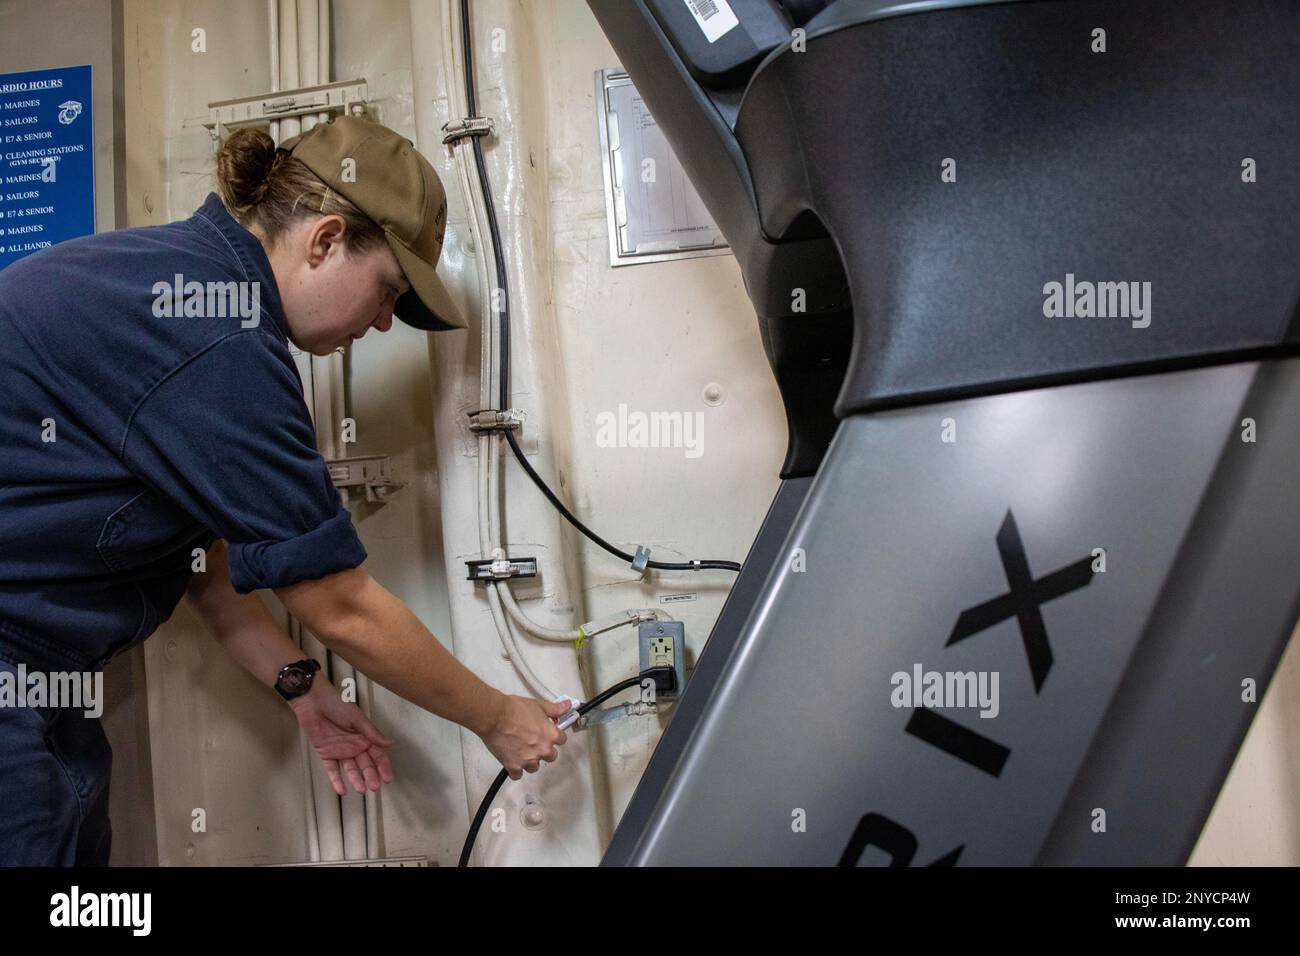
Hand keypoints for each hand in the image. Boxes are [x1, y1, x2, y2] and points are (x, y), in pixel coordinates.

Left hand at [289, 680, 394, 795]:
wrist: (313, 700)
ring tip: (361, 790)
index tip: (388, 778)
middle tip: (374, 787)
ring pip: (350, 769)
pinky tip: (342, 791)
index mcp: (364, 736)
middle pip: (365, 764)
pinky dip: (336, 780)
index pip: (377, 754)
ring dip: (356, 779)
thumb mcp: (357, 718)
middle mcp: (354, 745)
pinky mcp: (325, 754)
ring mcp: (340, 751)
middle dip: (371, 776)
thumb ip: (372, 733)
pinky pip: (332, 769)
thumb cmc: (337, 704)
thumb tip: (390, 743)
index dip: (383, 766)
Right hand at [479, 694, 571, 779]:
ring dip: (530, 761)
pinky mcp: (513, 766)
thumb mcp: (538, 705)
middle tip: (534, 742)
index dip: (555, 736)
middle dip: (544, 750)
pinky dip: (515, 770)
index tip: (548, 734)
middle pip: (551, 756)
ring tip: (522, 751)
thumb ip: (555, 709)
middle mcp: (542, 750)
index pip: (562, 740)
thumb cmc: (514, 710)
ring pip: (535, 767)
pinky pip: (517, 775)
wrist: (494, 716)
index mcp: (550, 735)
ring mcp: (528, 760)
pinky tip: (513, 761)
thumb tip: (567, 706)